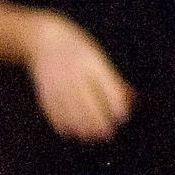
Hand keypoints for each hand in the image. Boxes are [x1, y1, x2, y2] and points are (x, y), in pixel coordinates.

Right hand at [24, 13, 132, 140]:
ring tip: (92, 134)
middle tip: (108, 131)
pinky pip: (58, 118)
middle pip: (93, 111)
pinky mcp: (45, 95)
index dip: (119, 112)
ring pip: (75, 119)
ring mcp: (59, 86)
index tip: (120, 117)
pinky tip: (74, 129)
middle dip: (104, 126)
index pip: (112, 96)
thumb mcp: (98, 59)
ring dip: (86, 131)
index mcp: (93, 65)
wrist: (43, 40)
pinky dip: (67, 128)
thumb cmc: (77, 50)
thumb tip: (132, 101)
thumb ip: (114, 81)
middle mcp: (76, 76)